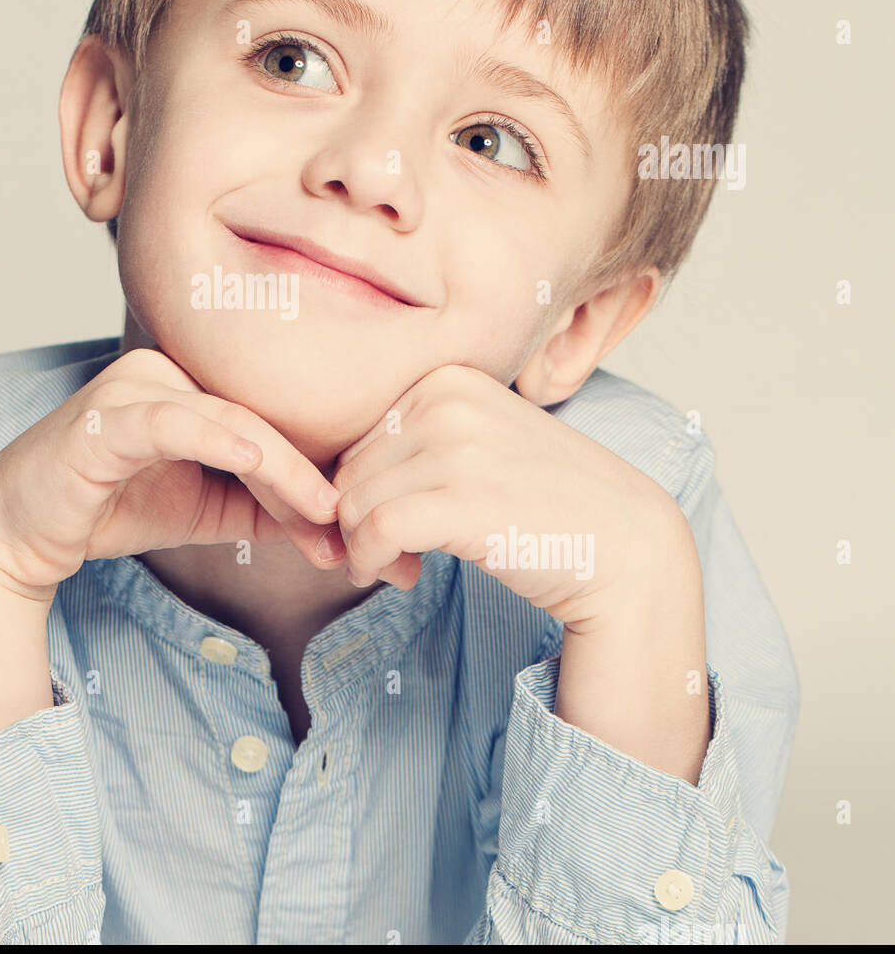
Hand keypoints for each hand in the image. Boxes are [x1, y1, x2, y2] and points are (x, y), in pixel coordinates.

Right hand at [0, 346, 343, 598]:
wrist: (20, 533)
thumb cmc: (109, 506)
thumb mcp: (207, 507)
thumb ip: (264, 504)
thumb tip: (337, 522)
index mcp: (189, 378)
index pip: (273, 418)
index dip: (322, 468)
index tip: (364, 523)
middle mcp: (164, 368)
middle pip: (262, 417)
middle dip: (315, 478)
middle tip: (360, 529)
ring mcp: (132, 387)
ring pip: (232, 419)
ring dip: (286, 471)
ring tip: (328, 513)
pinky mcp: (105, 417)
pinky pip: (177, 422)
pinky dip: (224, 443)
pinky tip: (265, 468)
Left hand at [330, 363, 687, 622]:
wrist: (626, 546)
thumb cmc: (546, 502)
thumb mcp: (479, 446)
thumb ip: (412, 447)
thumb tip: (327, 487)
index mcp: (448, 377)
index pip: (356, 435)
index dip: (358, 487)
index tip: (387, 525)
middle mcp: (448, 399)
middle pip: (346, 470)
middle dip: (355, 521)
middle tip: (390, 556)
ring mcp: (457, 447)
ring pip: (351, 502)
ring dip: (361, 549)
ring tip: (397, 568)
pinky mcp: (462, 500)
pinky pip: (373, 531)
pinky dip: (368, 563)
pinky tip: (396, 576)